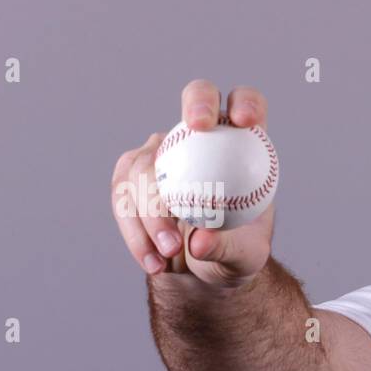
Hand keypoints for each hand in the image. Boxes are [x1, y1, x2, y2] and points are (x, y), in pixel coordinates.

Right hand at [110, 80, 274, 286]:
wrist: (203, 269)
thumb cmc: (235, 254)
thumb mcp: (243, 260)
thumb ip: (227, 248)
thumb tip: (199, 241)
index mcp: (241, 147)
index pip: (246, 105)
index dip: (245, 102)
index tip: (243, 121)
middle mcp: (201, 138)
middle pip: (195, 103)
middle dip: (196, 105)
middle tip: (200, 129)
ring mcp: (163, 152)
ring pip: (148, 162)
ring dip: (153, 210)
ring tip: (170, 252)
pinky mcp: (131, 176)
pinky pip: (124, 195)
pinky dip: (136, 232)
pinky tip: (152, 261)